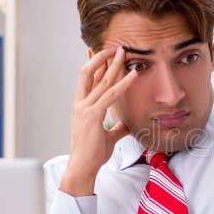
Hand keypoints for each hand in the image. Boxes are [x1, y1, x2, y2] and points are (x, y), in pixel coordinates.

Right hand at [60, 47, 137, 195]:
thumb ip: (116, 127)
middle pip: (91, 72)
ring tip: (124, 52)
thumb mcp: (108, 136)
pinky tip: (133, 75)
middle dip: (102, 57)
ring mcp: (85, 108)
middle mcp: (81, 103)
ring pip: (100, 80)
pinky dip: (123, 84)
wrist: (82, 167)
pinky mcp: (93, 115)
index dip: (95, 63)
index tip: (102, 51)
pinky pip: (110, 95)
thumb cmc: (93, 152)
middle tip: (116, 46)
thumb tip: (127, 124)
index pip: (88, 79)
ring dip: (113, 64)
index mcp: (81, 105)